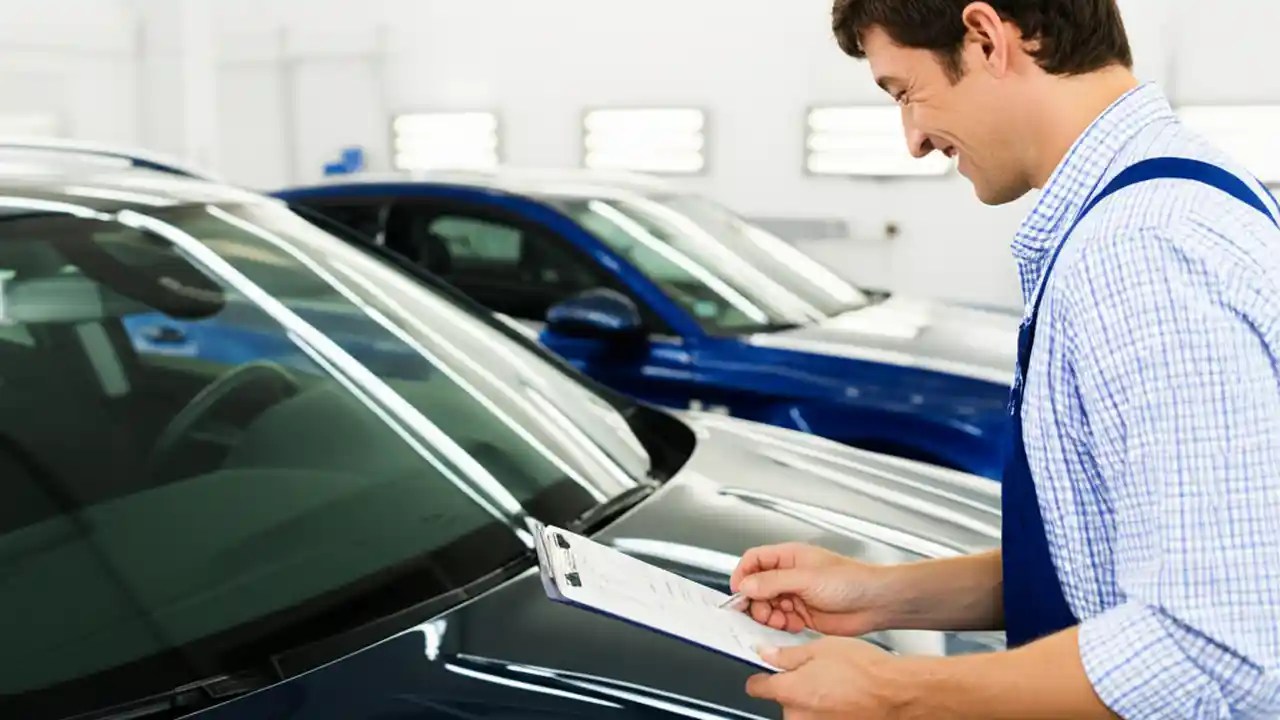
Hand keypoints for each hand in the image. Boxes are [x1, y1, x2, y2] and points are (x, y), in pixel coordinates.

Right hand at [729, 542, 891, 636]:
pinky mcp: (803, 615)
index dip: (743, 575)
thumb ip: (773, 582)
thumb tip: (746, 584)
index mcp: (789, 557)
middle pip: (757, 586)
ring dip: (768, 616)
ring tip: (779, 620)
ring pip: (767, 606)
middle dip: (755, 601)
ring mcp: (796, 595)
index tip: (739, 592)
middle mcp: (790, 575)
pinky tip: (791, 625)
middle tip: (761, 612)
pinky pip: (781, 621)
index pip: (754, 561)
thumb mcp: (806, 578)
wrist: (875, 603)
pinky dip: (781, 626)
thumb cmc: (851, 581)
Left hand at [746, 637, 903, 718]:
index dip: (760, 678)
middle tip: (815, 673)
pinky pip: (823, 719)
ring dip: (812, 701)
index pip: (757, 688)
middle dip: (794, 688)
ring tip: (835, 685)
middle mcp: (798, 716)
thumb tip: (768, 654)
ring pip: (804, 712)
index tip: (763, 675)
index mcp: (790, 691)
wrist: (896, 692)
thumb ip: (787, 655)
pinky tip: (844, 698)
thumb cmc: (864, 670)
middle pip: (783, 701)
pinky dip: (829, 711)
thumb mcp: (820, 648)